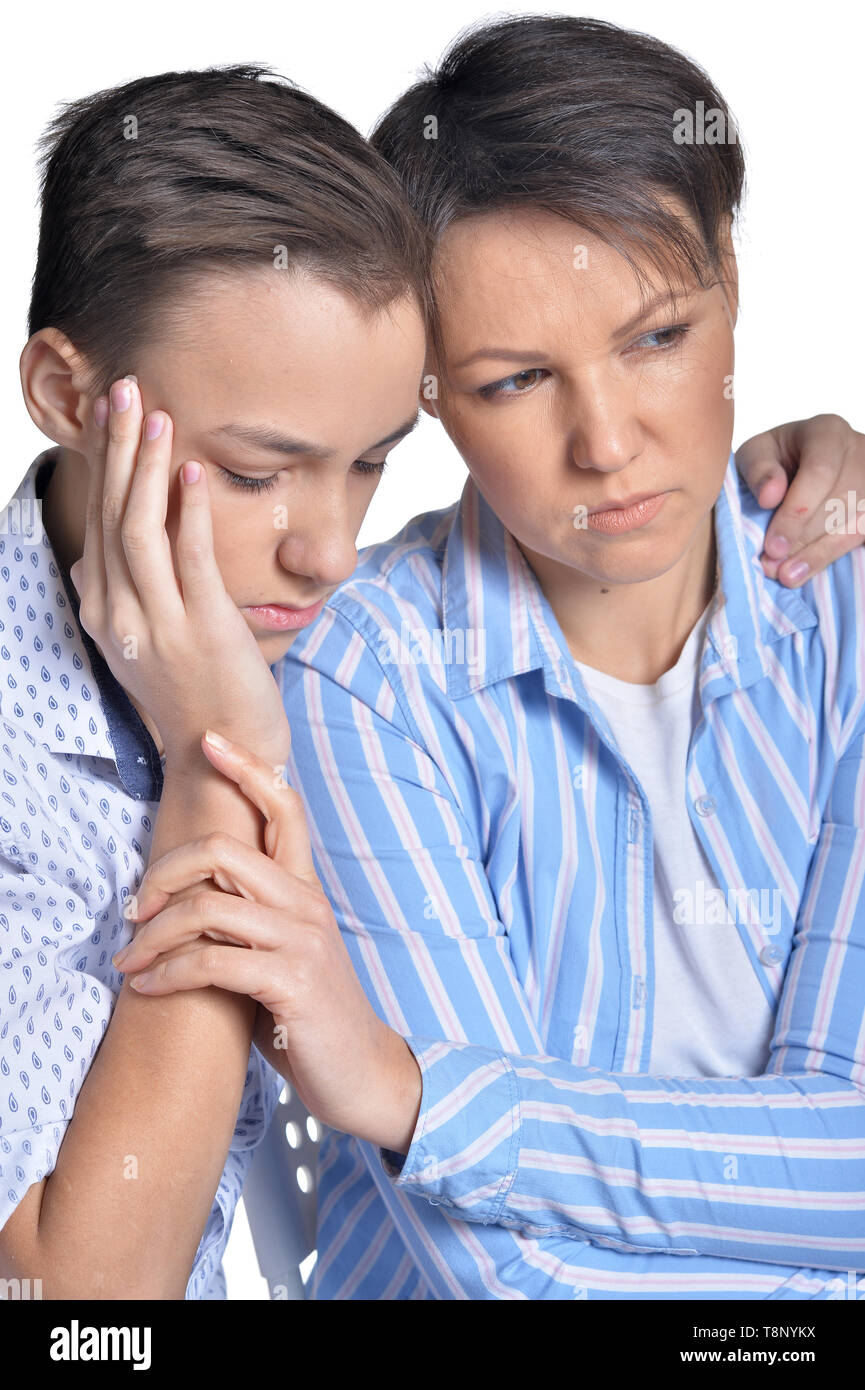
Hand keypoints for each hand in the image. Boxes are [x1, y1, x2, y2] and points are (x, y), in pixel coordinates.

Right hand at [69, 378, 291, 769]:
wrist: (224, 755)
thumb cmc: (193, 695)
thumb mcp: (140, 645)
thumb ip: (118, 596)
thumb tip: (91, 555)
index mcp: (103, 613)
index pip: (97, 522)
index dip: (102, 465)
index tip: (111, 414)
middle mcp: (120, 615)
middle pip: (111, 514)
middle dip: (116, 447)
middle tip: (124, 388)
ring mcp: (159, 624)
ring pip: (139, 529)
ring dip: (145, 466)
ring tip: (155, 413)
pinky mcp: (203, 629)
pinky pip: (191, 558)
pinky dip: (190, 511)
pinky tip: (193, 471)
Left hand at [111, 730, 422, 1153]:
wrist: (360, 1073)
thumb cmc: (308, 1014)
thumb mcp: (279, 954)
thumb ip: (245, 920)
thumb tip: (185, 901)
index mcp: (304, 889)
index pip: (283, 808)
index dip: (247, 769)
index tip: (211, 741)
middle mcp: (306, 903)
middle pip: (224, 849)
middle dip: (164, 871)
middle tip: (135, 908)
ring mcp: (301, 941)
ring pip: (208, 908)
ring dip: (155, 935)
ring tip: (129, 961)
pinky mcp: (291, 982)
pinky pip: (212, 963)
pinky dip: (168, 974)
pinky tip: (149, 988)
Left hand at [735, 414, 864, 585]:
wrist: (807, 461)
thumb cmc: (778, 458)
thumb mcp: (758, 453)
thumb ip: (758, 468)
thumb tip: (770, 496)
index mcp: (827, 432)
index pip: (820, 472)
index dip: (796, 512)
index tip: (772, 545)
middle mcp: (858, 452)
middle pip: (837, 503)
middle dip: (802, 539)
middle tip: (771, 564)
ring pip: (852, 525)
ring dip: (815, 554)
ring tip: (783, 574)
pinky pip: (858, 536)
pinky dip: (828, 556)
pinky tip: (803, 572)